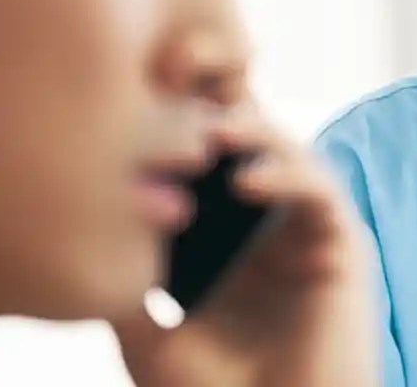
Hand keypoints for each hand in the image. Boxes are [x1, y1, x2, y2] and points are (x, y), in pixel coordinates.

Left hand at [113, 106, 377, 386]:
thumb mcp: (145, 337)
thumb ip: (122, 287)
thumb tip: (74, 241)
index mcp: (223, 230)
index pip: (203, 152)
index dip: (177, 116)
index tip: (136, 95)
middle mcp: (266, 218)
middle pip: (244, 133)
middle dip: (215, 99)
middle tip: (179, 79)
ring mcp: (304, 227)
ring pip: (284, 147)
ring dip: (251, 129)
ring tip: (211, 127)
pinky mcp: (342, 246)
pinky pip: (321, 190)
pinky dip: (288, 176)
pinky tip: (246, 181)